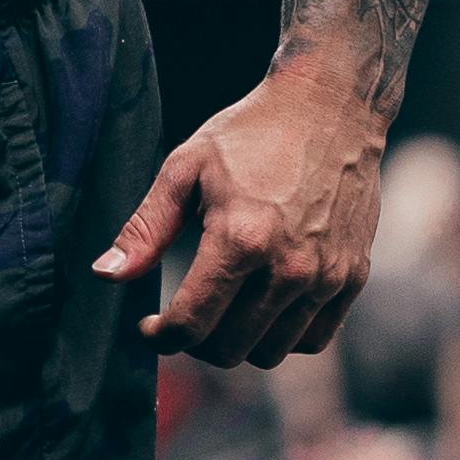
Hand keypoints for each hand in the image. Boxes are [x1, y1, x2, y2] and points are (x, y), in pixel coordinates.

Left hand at [96, 68, 385, 364]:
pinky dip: (283, 337)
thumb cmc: (252, 133)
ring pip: (271, 354)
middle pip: (228, 350)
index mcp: (241, 238)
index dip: (160, 337)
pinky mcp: (353, 277)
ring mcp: (327, 276)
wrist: (332, 105)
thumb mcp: (186, 168)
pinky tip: (263, 308)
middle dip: (195, 343)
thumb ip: (146, 228)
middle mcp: (289, 267)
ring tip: (224, 310)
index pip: (191, 324)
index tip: (150, 326)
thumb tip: (105, 275)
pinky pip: (314, 339)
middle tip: (185, 317)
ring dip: (238, 343)